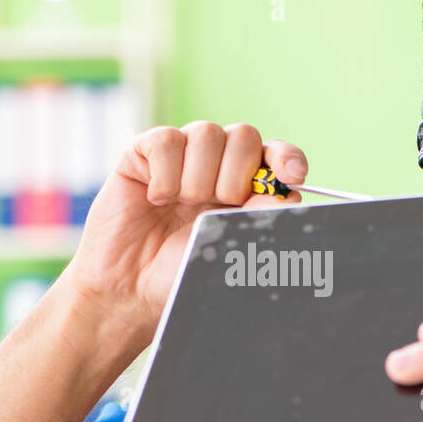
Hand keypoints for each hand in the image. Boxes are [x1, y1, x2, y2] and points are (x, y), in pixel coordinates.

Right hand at [67, 121, 307, 336]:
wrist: (131, 288)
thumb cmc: (179, 272)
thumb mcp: (230, 251)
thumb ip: (259, 219)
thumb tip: (287, 191)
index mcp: (243, 186)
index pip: (274, 154)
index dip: (286, 158)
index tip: (292, 175)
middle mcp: (214, 165)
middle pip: (244, 135)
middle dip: (235, 175)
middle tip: (216, 206)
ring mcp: (180, 156)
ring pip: (206, 133)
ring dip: (198, 179)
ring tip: (180, 207)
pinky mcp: (143, 154)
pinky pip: (166, 140)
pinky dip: (165, 175)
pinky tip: (156, 200)